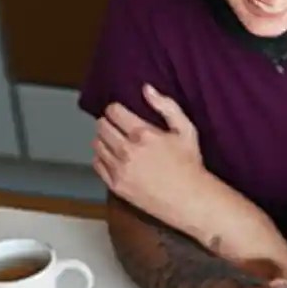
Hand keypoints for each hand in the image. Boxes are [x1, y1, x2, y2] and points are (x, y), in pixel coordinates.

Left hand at [93, 85, 204, 225]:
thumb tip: (146, 88)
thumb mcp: (186, 130)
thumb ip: (166, 106)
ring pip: (97, 144)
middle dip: (108, 123)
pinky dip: (102, 158)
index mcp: (143, 134)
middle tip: (118, 127)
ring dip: (104, 140)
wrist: (189, 199)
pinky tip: (114, 158)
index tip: (121, 113)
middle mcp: (127, 150)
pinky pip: (97, 164)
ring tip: (116, 142)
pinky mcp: (116, 185)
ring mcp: (120, 169)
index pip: (113, 111)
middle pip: (102, 126)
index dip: (116, 109)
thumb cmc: (189, 164)